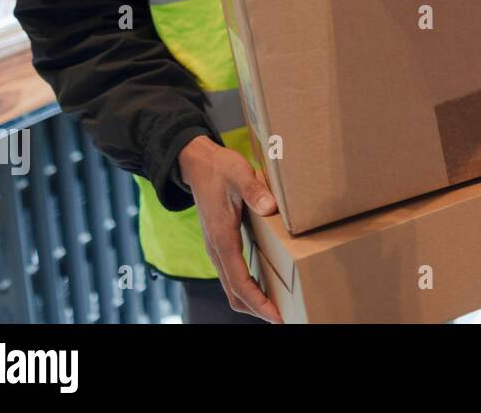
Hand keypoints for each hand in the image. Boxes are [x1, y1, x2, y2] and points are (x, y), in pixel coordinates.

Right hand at [178, 135, 282, 322]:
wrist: (197, 164)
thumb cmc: (220, 169)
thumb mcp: (239, 174)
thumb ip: (254, 190)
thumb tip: (270, 208)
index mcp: (221, 238)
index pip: (239, 281)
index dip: (258, 302)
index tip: (276, 316)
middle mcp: (216, 249)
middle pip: (233, 293)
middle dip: (256, 309)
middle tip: (283, 317)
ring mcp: (217, 249)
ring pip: (232, 287)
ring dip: (252, 301)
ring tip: (278, 307)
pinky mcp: (221, 244)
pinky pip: (233, 275)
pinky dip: (247, 288)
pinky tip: (266, 286)